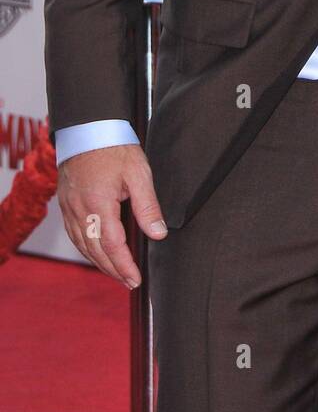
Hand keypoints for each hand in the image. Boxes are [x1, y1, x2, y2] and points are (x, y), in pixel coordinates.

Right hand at [57, 145, 167, 288]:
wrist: (87, 129)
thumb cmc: (114, 148)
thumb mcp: (138, 174)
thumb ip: (148, 206)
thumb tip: (158, 233)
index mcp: (99, 204)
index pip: (112, 245)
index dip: (124, 265)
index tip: (135, 279)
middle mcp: (80, 211)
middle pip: (95, 251)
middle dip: (113, 270)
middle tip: (129, 282)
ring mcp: (70, 209)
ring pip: (82, 245)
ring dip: (99, 262)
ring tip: (116, 273)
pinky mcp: (66, 205)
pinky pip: (75, 235)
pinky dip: (86, 249)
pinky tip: (96, 253)